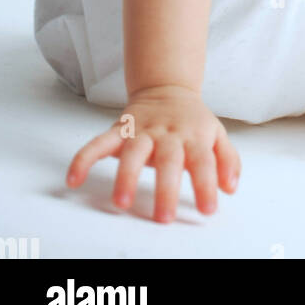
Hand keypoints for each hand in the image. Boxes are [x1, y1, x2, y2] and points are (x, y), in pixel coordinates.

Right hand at [65, 84, 240, 222]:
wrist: (168, 87)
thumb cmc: (193, 120)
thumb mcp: (217, 134)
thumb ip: (227, 160)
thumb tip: (230, 187)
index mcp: (194, 136)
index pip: (203, 161)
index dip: (206, 184)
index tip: (208, 209)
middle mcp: (168, 133)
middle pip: (168, 159)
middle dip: (165, 188)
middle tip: (163, 217)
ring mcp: (142, 131)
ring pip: (133, 152)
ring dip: (126, 176)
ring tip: (122, 202)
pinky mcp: (120, 130)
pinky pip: (99, 142)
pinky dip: (84, 158)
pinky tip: (74, 179)